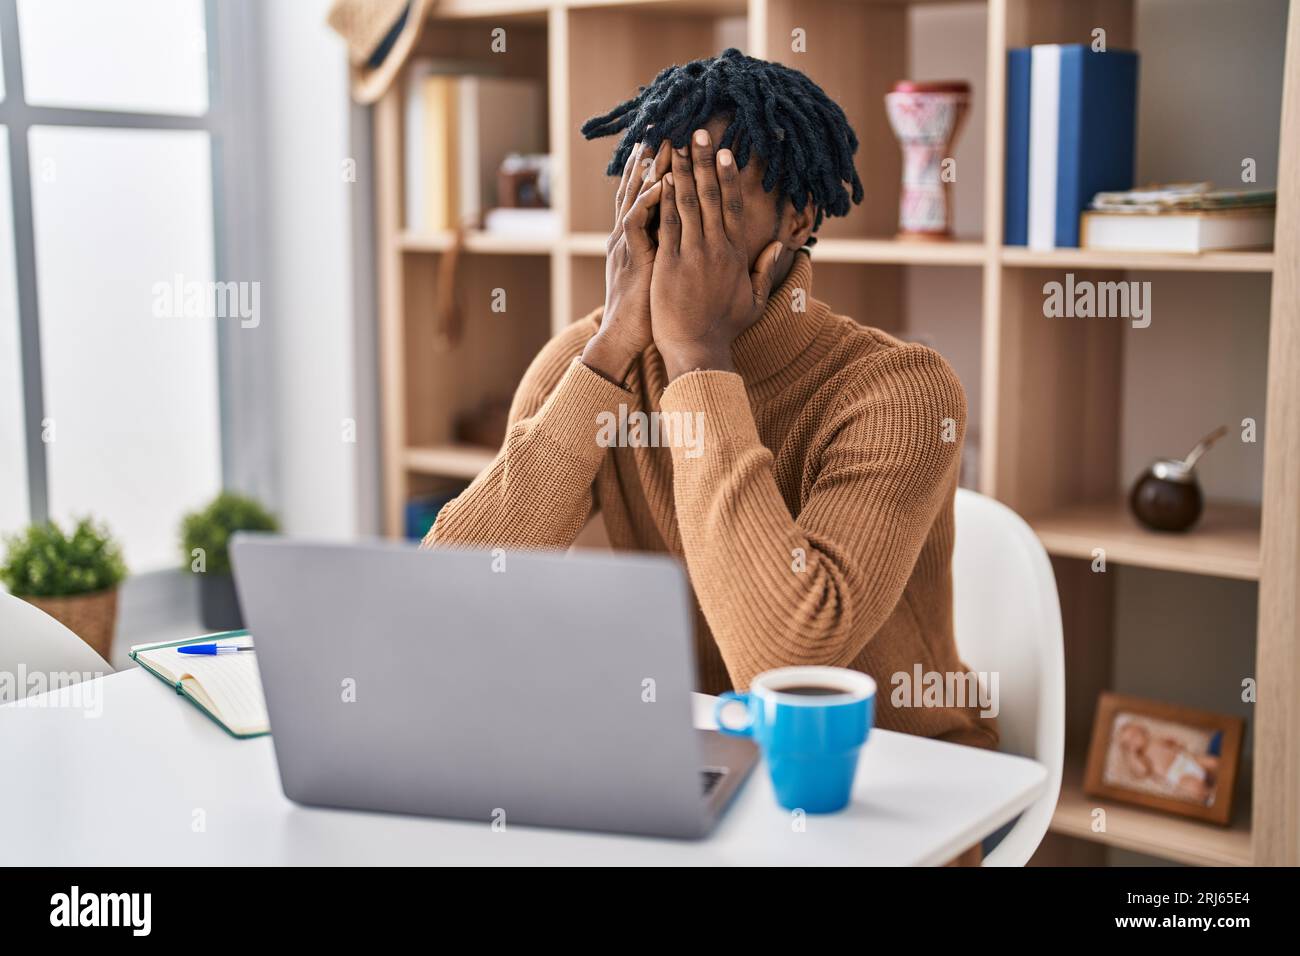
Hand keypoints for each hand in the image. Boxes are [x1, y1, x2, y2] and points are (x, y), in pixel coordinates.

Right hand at [581, 140, 669, 383]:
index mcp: (637, 238)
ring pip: (636, 197)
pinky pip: (636, 222)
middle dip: (650, 158)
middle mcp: (629, 234)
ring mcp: (627, 243)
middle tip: (662, 128)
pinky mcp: (631, 256)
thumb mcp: (662, 275)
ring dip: (648, 169)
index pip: (647, 195)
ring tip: (661, 142)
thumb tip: (692, 236)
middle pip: (639, 187)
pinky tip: (659, 182)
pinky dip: (647, 201)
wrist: (626, 335)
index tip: (672, 146)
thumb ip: (672, 251)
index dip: (657, 171)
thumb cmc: (650, 311)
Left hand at [649, 129, 783, 381]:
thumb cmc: (723, 329)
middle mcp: (714, 248)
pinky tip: (659, 177)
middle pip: (709, 195)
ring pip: (686, 203)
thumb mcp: (753, 301)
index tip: (724, 151)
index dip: (726, 177)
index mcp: (734, 254)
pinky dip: (664, 199)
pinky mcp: (669, 263)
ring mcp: (691, 253)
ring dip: (680, 171)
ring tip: (674, 144)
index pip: (730, 206)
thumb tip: (778, 247)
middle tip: (697, 131)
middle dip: (702, 161)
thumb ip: (765, 271)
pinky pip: (667, 223)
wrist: (697, 349)